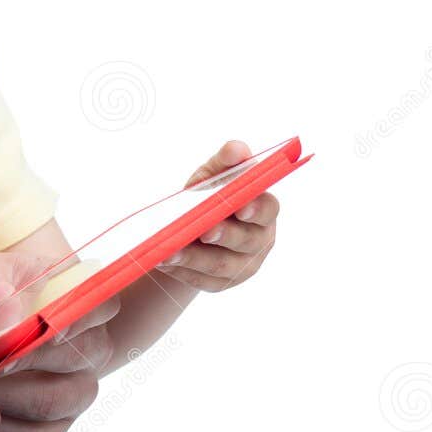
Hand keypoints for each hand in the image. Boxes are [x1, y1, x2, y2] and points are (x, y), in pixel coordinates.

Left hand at [0, 250, 115, 431]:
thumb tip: (7, 316)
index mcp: (77, 289)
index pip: (98, 305)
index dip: (67, 321)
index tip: (29, 330)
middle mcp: (89, 338)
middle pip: (76, 357)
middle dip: (20, 360)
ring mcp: (79, 381)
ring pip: (56, 400)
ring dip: (7, 394)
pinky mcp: (60, 418)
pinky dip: (3, 424)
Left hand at [156, 138, 279, 292]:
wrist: (192, 227)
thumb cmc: (210, 195)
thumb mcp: (214, 176)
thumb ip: (225, 162)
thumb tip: (236, 148)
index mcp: (262, 210)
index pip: (267, 209)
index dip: (256, 209)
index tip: (240, 206)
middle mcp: (259, 240)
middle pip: (246, 241)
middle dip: (224, 234)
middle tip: (203, 230)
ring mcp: (242, 266)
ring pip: (222, 265)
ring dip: (195, 257)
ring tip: (169, 249)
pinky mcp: (220, 283)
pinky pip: (203, 280)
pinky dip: (183, 271)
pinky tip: (164, 260)